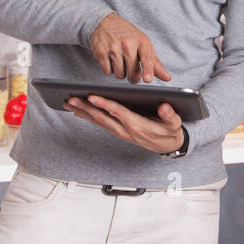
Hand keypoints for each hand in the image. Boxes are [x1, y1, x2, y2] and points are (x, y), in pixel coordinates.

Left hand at [64, 96, 184, 154]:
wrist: (169, 147)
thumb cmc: (170, 132)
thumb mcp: (174, 123)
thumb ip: (170, 115)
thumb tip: (165, 106)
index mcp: (137, 125)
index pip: (117, 112)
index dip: (104, 104)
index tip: (92, 96)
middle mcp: (125, 130)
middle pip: (102, 117)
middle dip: (86, 108)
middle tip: (71, 99)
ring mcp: (121, 132)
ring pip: (99, 121)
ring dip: (83, 112)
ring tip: (69, 103)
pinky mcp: (119, 132)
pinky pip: (101, 124)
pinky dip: (89, 117)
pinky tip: (80, 112)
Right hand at [90, 13, 171, 83]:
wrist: (106, 22)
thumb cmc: (129, 36)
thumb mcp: (144, 45)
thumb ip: (155, 64)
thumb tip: (167, 78)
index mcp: (142, 41)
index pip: (146, 58)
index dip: (148, 70)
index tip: (148, 79)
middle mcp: (127, 43)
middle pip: (132, 72)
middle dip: (133, 77)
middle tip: (132, 72)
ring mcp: (113, 48)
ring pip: (119, 74)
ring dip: (121, 73)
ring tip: (121, 62)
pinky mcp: (101, 52)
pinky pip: (107, 72)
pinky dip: (109, 70)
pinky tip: (111, 60)